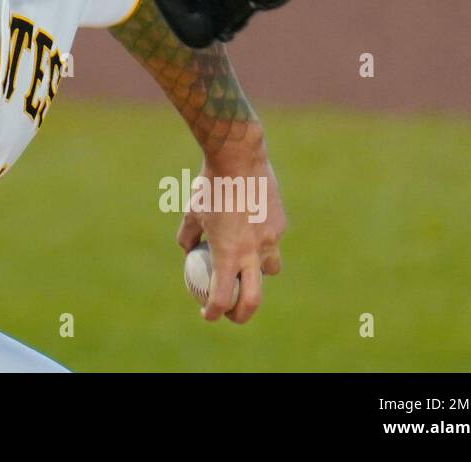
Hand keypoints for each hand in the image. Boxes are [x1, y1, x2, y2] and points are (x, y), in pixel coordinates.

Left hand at [176, 147, 285, 323]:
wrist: (239, 157)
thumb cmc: (210, 185)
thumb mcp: (192, 212)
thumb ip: (189, 237)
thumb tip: (190, 252)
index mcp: (228, 254)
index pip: (223, 298)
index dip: (214, 313)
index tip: (207, 314)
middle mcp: (253, 252)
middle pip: (253, 299)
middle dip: (242, 313)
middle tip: (231, 312)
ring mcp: (271, 239)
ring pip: (269, 269)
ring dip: (257, 274)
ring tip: (244, 265)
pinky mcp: (281, 224)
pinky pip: (272, 241)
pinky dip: (261, 241)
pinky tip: (250, 223)